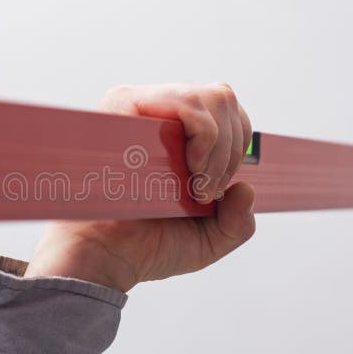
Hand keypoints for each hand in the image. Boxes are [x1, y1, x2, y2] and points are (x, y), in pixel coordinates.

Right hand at [25, 83, 255, 291]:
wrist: (105, 255)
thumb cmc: (145, 247)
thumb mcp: (206, 240)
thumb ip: (237, 223)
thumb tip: (246, 188)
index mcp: (175, 135)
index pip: (225, 111)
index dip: (236, 146)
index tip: (214, 189)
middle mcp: (158, 113)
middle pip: (223, 98)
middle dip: (231, 150)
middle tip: (204, 190)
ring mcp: (141, 106)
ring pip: (213, 98)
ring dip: (218, 147)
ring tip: (194, 183)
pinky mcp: (124, 105)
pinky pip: (187, 102)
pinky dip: (205, 136)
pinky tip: (189, 167)